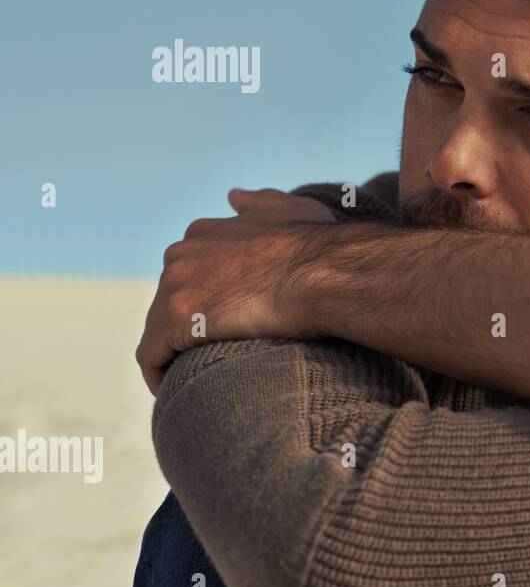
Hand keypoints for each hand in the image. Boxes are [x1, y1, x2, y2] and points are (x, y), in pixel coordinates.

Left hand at [135, 188, 338, 395]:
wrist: (322, 273)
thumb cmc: (316, 246)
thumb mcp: (290, 208)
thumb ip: (258, 201)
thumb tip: (233, 195)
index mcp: (205, 231)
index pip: (189, 269)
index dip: (203, 296)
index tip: (221, 319)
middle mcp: (181, 253)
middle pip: (169, 299)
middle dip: (185, 324)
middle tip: (214, 353)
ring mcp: (174, 286)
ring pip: (158, 328)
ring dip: (174, 353)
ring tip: (198, 378)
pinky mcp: (173, 321)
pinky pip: (150, 356)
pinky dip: (158, 375)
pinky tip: (176, 391)